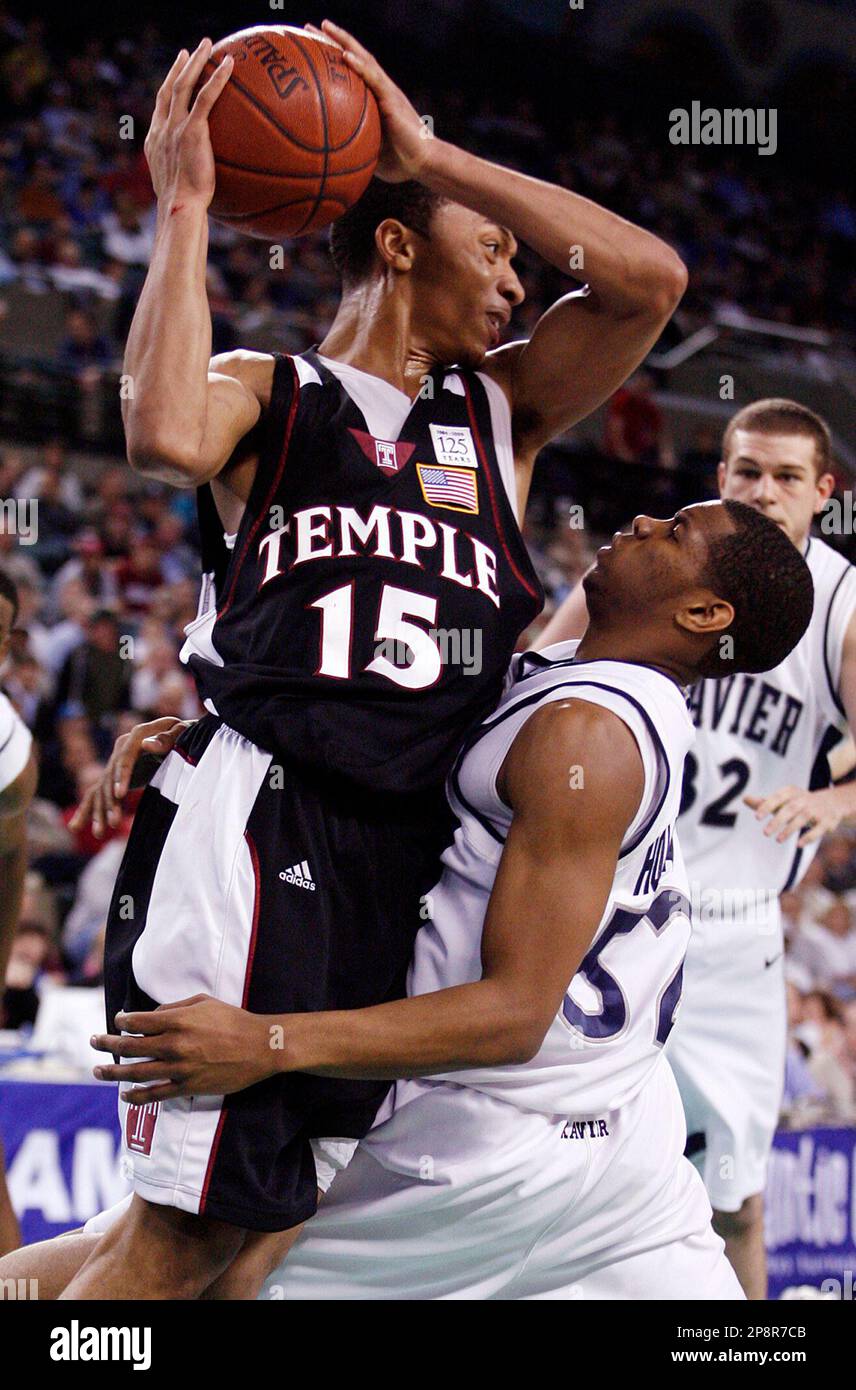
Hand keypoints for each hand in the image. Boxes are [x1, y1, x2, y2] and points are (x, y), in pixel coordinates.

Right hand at [69, 716, 191, 837]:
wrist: (180, 736)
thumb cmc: (184, 735)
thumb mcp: (182, 733)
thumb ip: (167, 738)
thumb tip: (147, 744)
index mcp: (137, 735)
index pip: (126, 757)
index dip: (121, 776)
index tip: (120, 795)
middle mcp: (122, 747)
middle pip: (110, 776)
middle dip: (110, 801)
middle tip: (115, 823)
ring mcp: (116, 762)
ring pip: (102, 788)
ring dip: (99, 811)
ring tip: (99, 833)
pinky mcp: (116, 776)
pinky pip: (97, 793)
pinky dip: (87, 810)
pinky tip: (75, 827)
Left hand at [91, 995, 275, 1104]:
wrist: (260, 1047)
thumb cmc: (233, 1020)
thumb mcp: (203, 1002)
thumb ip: (174, 1007)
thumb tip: (149, 1016)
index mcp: (178, 1020)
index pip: (137, 1021)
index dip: (121, 1021)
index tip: (116, 1021)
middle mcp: (174, 1044)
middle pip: (130, 1046)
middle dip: (107, 1044)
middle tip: (93, 1041)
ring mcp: (180, 1068)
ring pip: (136, 1072)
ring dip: (113, 1073)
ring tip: (97, 1071)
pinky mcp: (188, 1087)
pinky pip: (155, 1094)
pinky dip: (136, 1095)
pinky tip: (124, 1094)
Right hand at [144, 39, 233, 205]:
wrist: (179, 209)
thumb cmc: (183, 210)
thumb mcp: (179, 192)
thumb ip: (187, 179)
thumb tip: (204, 188)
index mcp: (155, 142)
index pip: (160, 108)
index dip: (167, 89)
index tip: (175, 75)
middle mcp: (162, 130)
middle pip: (169, 89)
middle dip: (179, 67)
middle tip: (188, 51)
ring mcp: (175, 128)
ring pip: (183, 85)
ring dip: (195, 62)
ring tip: (206, 45)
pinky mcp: (192, 130)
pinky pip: (206, 97)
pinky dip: (217, 78)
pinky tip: (229, 64)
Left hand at [308, 20, 431, 181]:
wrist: (423, 164)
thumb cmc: (400, 162)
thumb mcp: (369, 152)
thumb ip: (353, 146)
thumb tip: (328, 156)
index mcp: (374, 98)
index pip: (351, 70)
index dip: (332, 55)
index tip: (310, 44)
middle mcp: (380, 88)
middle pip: (354, 56)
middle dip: (332, 39)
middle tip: (309, 26)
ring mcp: (387, 91)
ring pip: (363, 59)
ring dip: (344, 42)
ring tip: (324, 27)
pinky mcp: (392, 99)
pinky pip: (374, 79)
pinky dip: (360, 66)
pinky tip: (345, 55)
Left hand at [744, 785, 845, 846]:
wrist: (831, 804)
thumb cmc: (799, 803)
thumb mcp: (783, 801)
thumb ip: (764, 802)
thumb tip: (744, 798)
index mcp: (792, 792)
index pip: (778, 797)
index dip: (767, 806)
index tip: (756, 817)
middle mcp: (804, 799)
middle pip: (789, 809)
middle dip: (777, 821)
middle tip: (765, 833)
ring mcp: (817, 810)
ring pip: (802, 818)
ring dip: (790, 829)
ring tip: (778, 840)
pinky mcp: (827, 821)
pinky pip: (818, 829)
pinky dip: (809, 836)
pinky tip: (799, 845)